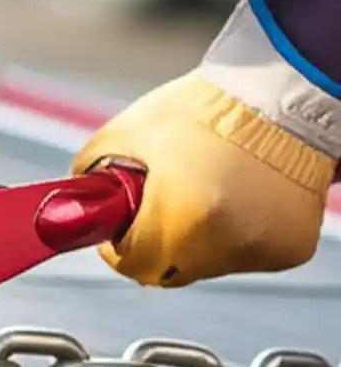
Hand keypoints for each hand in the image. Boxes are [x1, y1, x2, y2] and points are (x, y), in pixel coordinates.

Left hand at [72, 0, 339, 285]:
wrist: (286, 95)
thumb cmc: (209, 108)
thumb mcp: (130, 132)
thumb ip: (92, 170)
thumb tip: (76, 196)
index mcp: (182, 219)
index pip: (133, 264)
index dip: (118, 247)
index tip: (118, 230)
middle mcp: (224, 243)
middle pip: (169, 271)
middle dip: (155, 244)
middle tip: (159, 207)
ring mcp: (260, 250)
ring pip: (208, 264)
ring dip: (196, 240)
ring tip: (203, 192)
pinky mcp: (289, 249)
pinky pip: (246, 254)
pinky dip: (235, 234)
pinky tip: (237, 197)